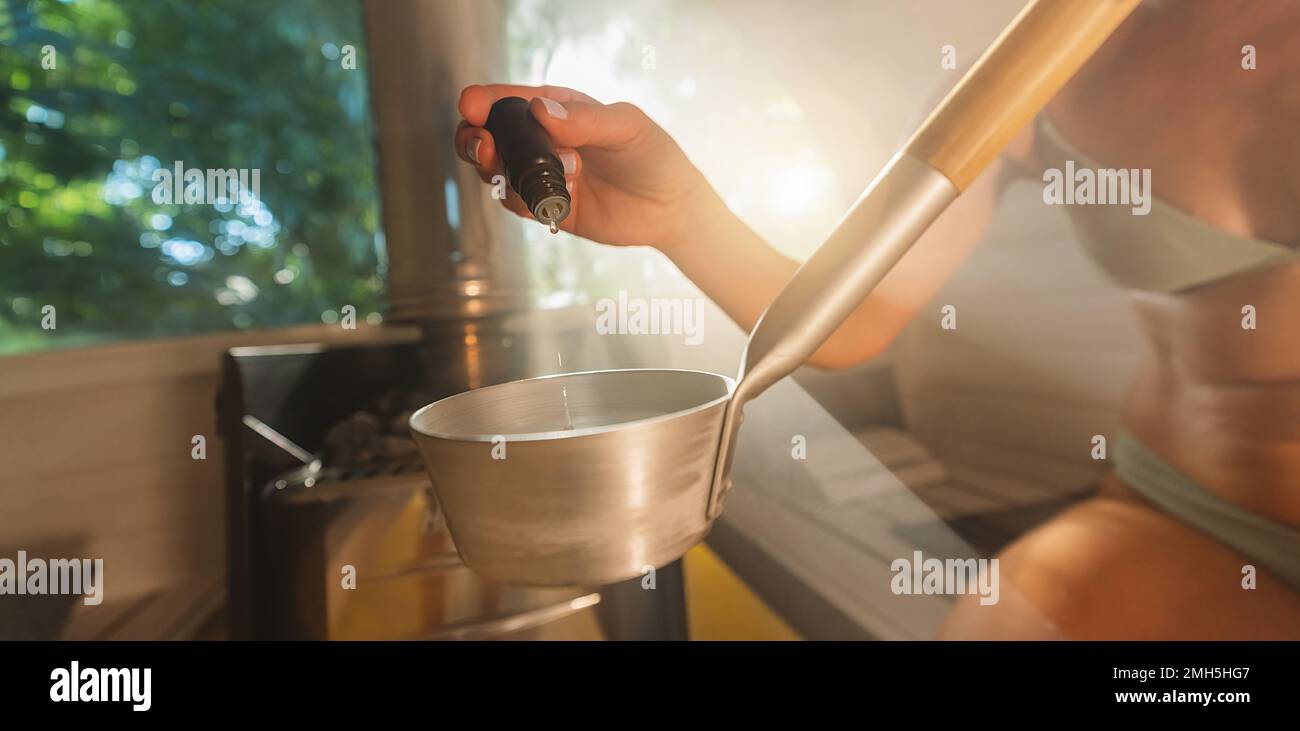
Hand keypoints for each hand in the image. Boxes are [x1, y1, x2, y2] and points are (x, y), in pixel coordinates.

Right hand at [455, 84, 713, 250]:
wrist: (671, 208)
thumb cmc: (651, 155)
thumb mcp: (626, 127)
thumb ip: (585, 120)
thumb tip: (540, 110)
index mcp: (557, 108)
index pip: (510, 100)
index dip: (485, 102)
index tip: (472, 106)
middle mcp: (542, 140)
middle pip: (489, 136)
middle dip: (476, 139)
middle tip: (485, 147)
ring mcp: (542, 175)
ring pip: (497, 171)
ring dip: (504, 172)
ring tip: (548, 172)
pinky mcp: (547, 208)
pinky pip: (518, 203)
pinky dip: (526, 200)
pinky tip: (560, 197)